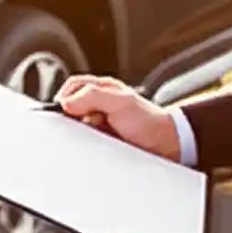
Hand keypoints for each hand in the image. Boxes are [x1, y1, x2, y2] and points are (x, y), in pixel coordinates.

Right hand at [54, 74, 181, 162]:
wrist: (168, 146)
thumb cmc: (149, 121)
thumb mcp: (120, 103)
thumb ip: (93, 97)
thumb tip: (67, 102)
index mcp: (104, 89)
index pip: (74, 86)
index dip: (65, 96)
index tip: (63, 111)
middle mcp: (100, 104)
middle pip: (72, 106)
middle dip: (71, 116)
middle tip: (77, 126)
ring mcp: (101, 122)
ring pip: (77, 125)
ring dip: (79, 131)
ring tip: (93, 136)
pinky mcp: (102, 140)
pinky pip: (85, 141)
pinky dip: (85, 143)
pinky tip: (95, 146)